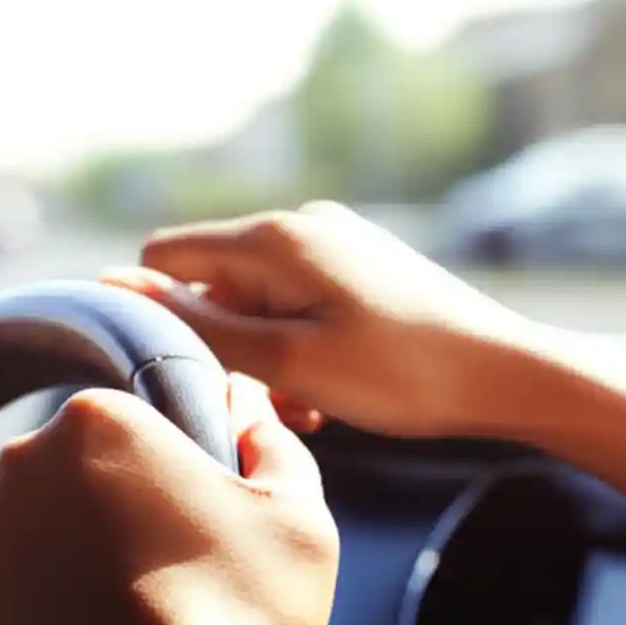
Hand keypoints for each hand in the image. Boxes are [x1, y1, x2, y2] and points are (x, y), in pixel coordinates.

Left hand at [0, 376, 338, 624]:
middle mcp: (21, 462)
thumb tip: (250, 415)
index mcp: (97, 419)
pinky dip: (51, 604)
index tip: (204, 514)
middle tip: (177, 569)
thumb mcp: (299, 522)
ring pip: (48, 526)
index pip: (139, 424)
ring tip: (139, 607)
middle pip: (87, 470)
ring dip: (84, 553)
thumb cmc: (236, 621)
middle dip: (126, 507)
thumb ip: (276, 446)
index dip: (180, 468)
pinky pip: (17, 586)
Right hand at [103, 202, 535, 435]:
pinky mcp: (355, 263)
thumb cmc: (401, 373)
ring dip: (265, 353)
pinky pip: (295, 300)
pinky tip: (330, 385)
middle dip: (227, 344)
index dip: (161, 313)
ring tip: (310, 401)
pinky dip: (297, 343)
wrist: (508, 373)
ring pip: (255, 299)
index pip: (165, 257)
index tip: (198, 367)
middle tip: (275, 398)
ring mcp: (331, 240)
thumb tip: (117, 285)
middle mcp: (298, 223)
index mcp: (273, 237)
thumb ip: (200, 325)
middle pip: (213, 282)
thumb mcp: (289, 361)